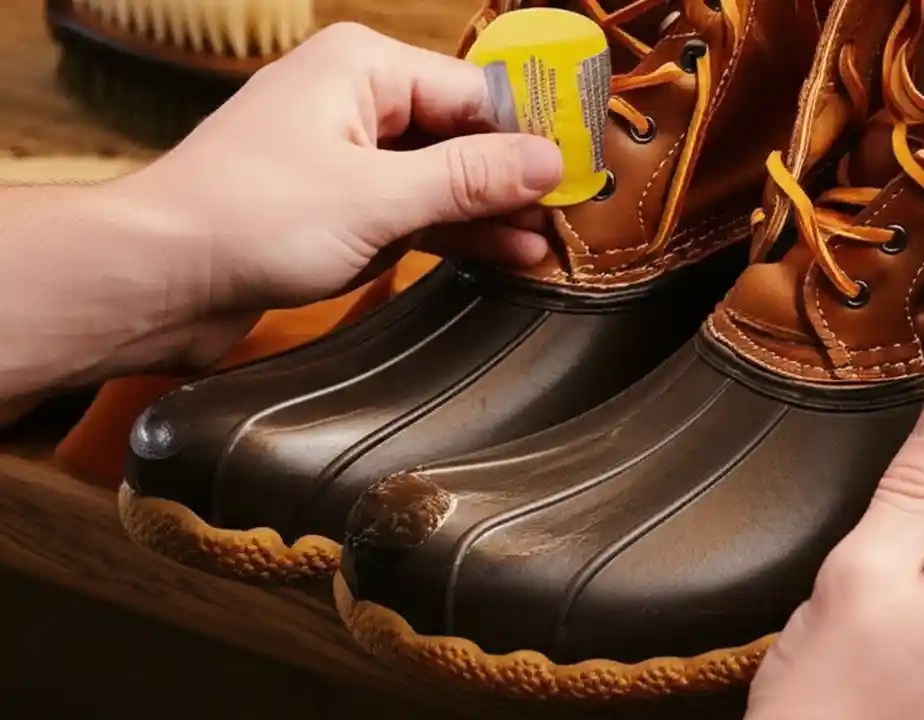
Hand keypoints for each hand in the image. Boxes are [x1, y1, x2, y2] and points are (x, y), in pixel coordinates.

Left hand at [0, 23, 563, 406]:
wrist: (157, 278)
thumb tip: (549, 161)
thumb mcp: (377, 198)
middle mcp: (356, 101)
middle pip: (461, 134)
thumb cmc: (247, 219)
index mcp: (363, 68)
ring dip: (489, 212)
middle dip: (514, 179)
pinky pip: (412, 209)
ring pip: (440, 177)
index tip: (583, 173)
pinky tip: (503, 254)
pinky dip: (452, 231)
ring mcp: (345, 156)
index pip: (475, 94)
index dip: (532, 137)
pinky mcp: (336, 206)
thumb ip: (468, 178)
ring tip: (548, 247)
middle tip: (574, 216)